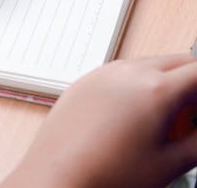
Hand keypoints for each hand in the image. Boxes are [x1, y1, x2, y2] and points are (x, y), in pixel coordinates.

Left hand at [1, 56, 196, 187]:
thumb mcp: (171, 162)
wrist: (57, 176)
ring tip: (165, 119)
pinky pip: (120, 72)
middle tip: (191, 113)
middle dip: (191, 83)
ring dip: (165, 81)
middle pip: (176, 62)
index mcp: (156, 90)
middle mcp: (128, 72)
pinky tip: (134, 116)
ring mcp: (102, 73)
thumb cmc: (107, 175)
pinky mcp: (84, 80)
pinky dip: (136, 84)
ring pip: (147, 64)